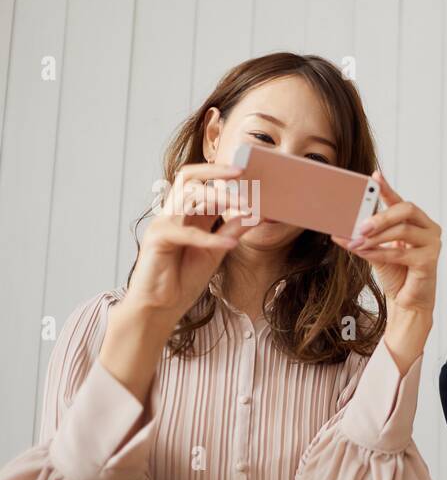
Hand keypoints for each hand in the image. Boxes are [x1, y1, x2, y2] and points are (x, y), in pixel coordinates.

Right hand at [122, 162, 253, 324]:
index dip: (223, 177)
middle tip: (243, 173)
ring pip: (187, 195)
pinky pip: (186, 233)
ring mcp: (163, 223)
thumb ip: (232, 231)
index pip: (202, 184)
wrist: (160, 306)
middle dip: (216, 172)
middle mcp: (173, 214)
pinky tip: (230, 245)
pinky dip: (210, 238)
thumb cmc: (183, 278)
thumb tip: (256, 214)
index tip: (250, 174)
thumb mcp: (216, 251)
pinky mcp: (157, 239)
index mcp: (186, 214)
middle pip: (190, 179)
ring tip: (245, 206)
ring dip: (218, 197)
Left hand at [332, 171, 441, 314]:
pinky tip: (367, 253)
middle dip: (382, 216)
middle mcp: (428, 229)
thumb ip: (362, 239)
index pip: (400, 201)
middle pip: (407, 209)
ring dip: (377, 237)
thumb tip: (338, 232)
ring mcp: (432, 244)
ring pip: (403, 230)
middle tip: (360, 225)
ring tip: (358, 242)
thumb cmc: (396, 274)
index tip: (374, 177)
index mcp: (416, 222)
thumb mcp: (375, 251)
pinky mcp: (430, 260)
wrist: (407, 302)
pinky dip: (381, 252)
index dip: (387, 188)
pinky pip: (402, 252)